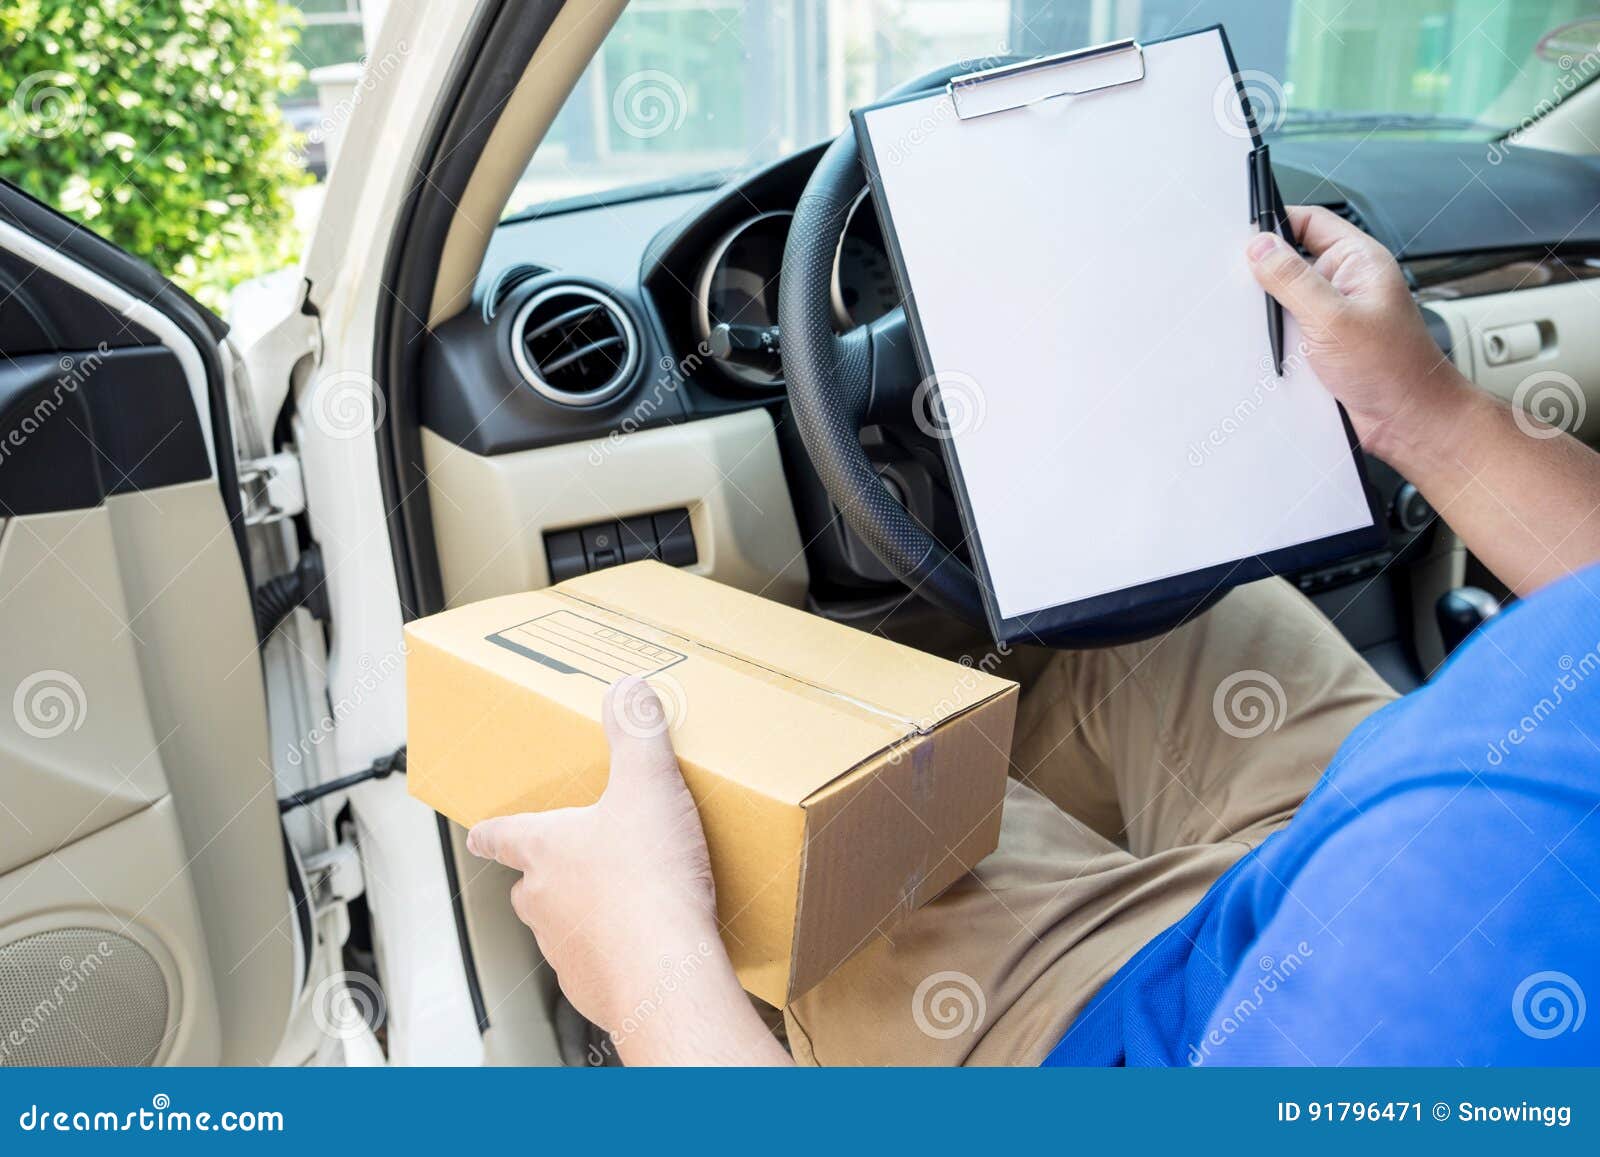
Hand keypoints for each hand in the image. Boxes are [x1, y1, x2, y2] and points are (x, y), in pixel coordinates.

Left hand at [466, 676, 791, 1064]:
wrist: (667, 974)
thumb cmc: (650, 885)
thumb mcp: (649, 785)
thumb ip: (637, 733)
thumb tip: (627, 689)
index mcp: (547, 849)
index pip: (502, 835)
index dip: (491, 832)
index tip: (478, 835)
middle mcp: (543, 903)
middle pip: (531, 886)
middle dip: (552, 875)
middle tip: (586, 861)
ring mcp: (564, 951)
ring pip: (562, 929)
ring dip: (586, 917)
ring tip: (630, 904)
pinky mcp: (594, 989)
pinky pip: (599, 968)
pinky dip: (617, 957)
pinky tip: (650, 947)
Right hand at [1245, 205, 1472, 463]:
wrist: (1406, 421)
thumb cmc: (1395, 369)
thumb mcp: (1335, 317)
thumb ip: (1293, 279)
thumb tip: (1260, 247)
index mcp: (1358, 261)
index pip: (1309, 221)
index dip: (1275, 224)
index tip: (1243, 239)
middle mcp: (1344, 284)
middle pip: (1290, 262)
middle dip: (1266, 276)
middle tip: (1249, 289)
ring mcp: (1331, 315)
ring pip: (1283, 301)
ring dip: (1271, 316)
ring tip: (1274, 330)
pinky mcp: (1320, 345)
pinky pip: (1285, 333)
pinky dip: (1274, 342)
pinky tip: (1274, 352)